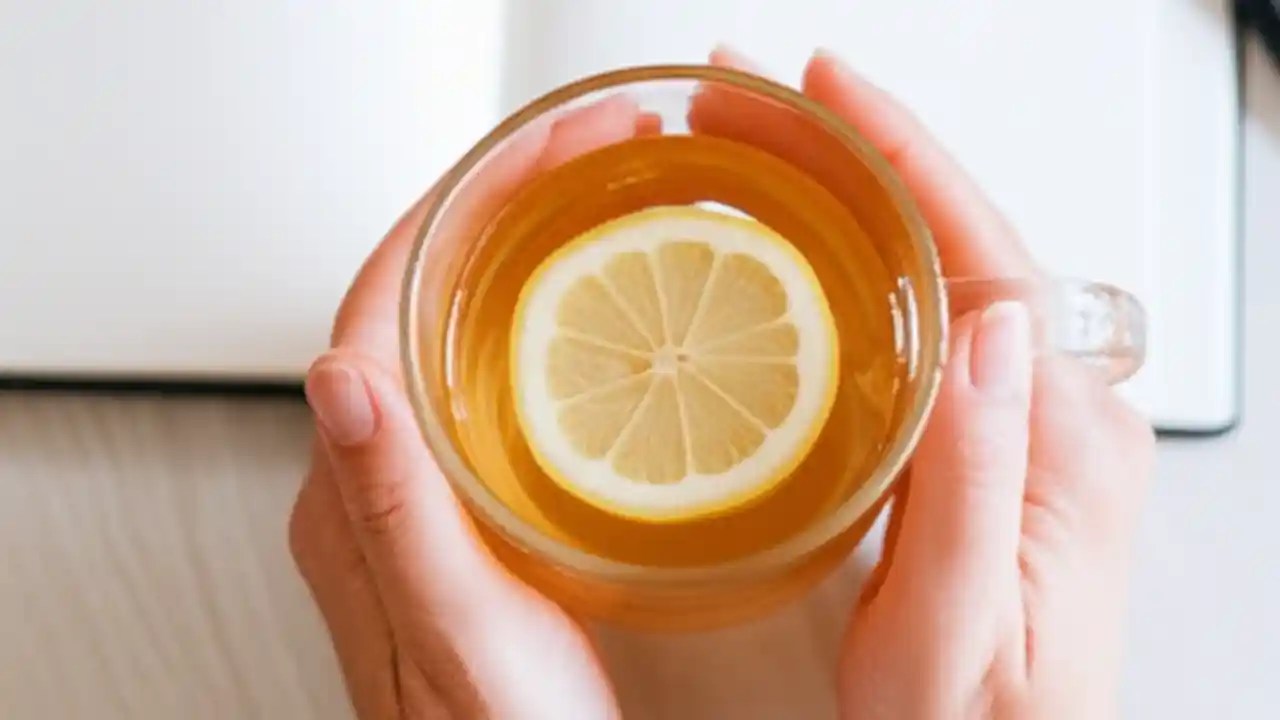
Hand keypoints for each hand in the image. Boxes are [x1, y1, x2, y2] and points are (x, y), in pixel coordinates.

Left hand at [286, 98, 651, 718]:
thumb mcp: (461, 631)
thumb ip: (399, 514)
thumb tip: (338, 374)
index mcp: (359, 496)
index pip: (385, 307)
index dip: (457, 210)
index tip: (543, 154)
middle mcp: (378, 482)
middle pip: (420, 301)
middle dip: (498, 207)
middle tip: (591, 153)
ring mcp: (424, 494)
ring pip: (457, 333)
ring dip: (518, 251)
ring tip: (596, 198)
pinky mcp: (473, 510)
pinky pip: (491, 380)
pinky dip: (538, 318)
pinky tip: (593, 311)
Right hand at [704, 49, 1154, 717]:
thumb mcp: (953, 631)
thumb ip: (975, 485)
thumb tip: (988, 325)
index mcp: (1059, 439)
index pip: (981, 250)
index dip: (896, 154)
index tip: (817, 87)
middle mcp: (1051, 414)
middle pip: (947, 237)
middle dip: (842, 155)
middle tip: (737, 107)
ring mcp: (1017, 422)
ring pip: (926, 269)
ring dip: (839, 196)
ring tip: (746, 152)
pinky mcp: (980, 441)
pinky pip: (915, 319)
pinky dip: (846, 259)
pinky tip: (788, 246)